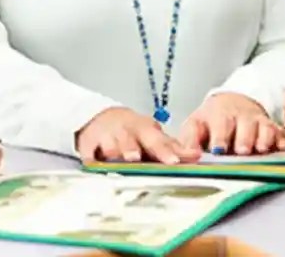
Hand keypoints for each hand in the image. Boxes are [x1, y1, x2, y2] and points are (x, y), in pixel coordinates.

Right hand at [76, 107, 199, 164]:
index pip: (156, 141)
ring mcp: (106, 137)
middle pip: (130, 142)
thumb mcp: (153, 135)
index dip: (165, 152)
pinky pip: (88, 154)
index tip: (174, 161)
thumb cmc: (133, 131)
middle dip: (132, 149)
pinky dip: (91, 160)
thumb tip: (196, 156)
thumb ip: (173, 148)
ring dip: (114, 155)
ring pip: (109, 148)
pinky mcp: (89, 144)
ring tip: (118, 162)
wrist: (103, 118)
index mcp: (144, 130)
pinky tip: (93, 165)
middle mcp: (126, 132)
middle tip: (137, 157)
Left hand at [180, 93, 284, 155]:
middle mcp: (242, 117)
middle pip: (246, 124)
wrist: (233, 103)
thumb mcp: (196, 125)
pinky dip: (282, 139)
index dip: (220, 136)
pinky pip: (281, 132)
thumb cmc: (212, 120)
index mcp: (220, 115)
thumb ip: (189, 140)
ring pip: (265, 127)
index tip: (218, 149)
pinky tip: (282, 147)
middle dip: (244, 137)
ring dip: (264, 137)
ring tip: (262, 148)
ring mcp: (259, 122)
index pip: (220, 123)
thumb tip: (185, 156)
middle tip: (242, 150)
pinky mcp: (274, 129)